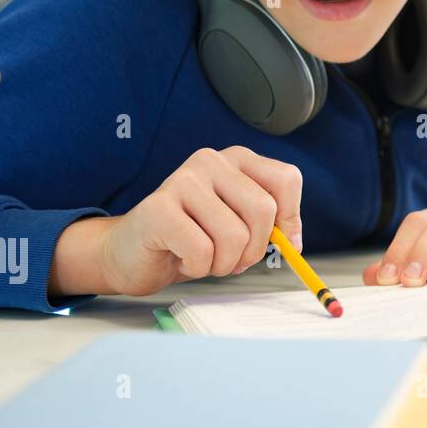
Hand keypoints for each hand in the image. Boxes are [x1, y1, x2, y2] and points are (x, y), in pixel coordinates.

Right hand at [50, 146, 303, 299]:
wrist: (133, 253)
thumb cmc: (192, 239)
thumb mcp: (239, 226)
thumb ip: (269, 225)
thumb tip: (293, 242)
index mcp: (238, 159)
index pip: (287, 180)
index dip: (290, 218)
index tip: (281, 241)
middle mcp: (211, 160)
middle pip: (263, 210)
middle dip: (253, 249)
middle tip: (233, 259)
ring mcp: (183, 180)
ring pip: (234, 236)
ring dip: (223, 263)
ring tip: (203, 258)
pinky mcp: (159, 207)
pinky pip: (202, 251)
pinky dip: (198, 267)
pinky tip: (181, 257)